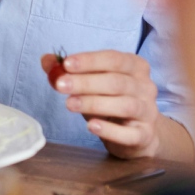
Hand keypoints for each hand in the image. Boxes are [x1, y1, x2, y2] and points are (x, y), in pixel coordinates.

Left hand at [43, 50, 165, 158]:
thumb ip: (69, 71)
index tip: (66, 64)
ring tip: (69, 104)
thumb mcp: (92, 83)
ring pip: (125, 105)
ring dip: (94, 103)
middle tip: (60, 85)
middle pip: (117, 82)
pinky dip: (110, 130)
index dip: (90, 60)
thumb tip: (46, 60)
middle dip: (86, 82)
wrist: (138, 134)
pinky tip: (91, 126)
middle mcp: (145, 87)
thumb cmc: (112, 101)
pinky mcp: (145, 135)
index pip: (114, 59)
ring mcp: (148, 112)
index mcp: (135, 67)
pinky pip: (129, 133)